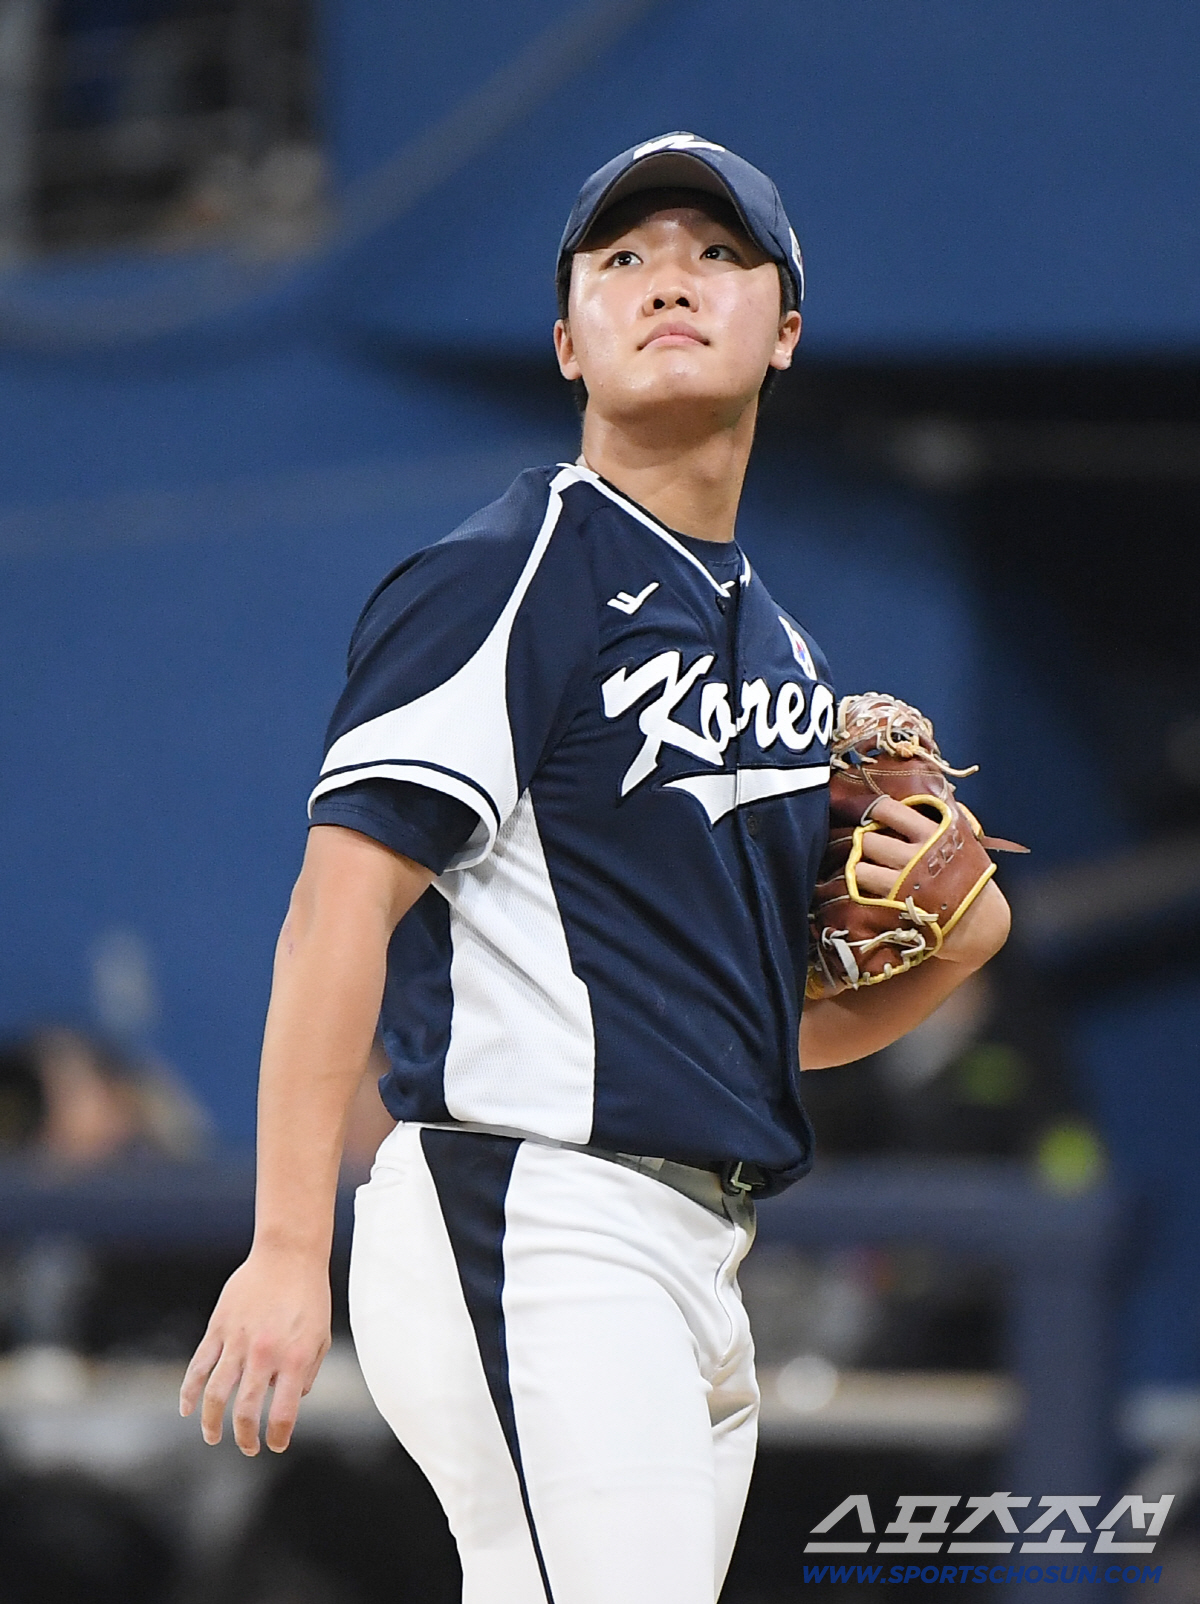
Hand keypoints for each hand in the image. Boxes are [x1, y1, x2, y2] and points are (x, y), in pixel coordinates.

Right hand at [179, 1247, 330, 1455]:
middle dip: (244, 1437)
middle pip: (245, 1410)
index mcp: (294, 1359)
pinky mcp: (219, 1327)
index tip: (274, 1444)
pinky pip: (198, 1365)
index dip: (277, 1437)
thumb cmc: (310, 1296)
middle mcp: (264, 1354)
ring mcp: (238, 1340)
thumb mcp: (320, 1337)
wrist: (290, 1254)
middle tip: (247, 1447)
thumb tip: (292, 1400)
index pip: (282, 1414)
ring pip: (215, 1394)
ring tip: (213, 1437)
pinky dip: (189, 1391)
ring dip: (211, 1422)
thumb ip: (307, 1372)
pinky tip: (186, 1408)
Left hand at [853, 796, 1010, 970]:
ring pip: (860, 869)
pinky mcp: (897, 908)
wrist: (982, 922)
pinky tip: (869, 892)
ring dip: (860, 870)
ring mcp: (906, 883)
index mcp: (936, 832)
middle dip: (865, 844)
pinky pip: (864, 895)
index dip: (872, 810)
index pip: (888, 809)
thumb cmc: (972, 878)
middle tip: (870, 849)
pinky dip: (862, 892)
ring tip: (868, 872)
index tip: (870, 816)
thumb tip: (919, 792)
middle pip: (868, 839)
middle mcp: (919, 855)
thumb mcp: (963, 840)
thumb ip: (940, 818)